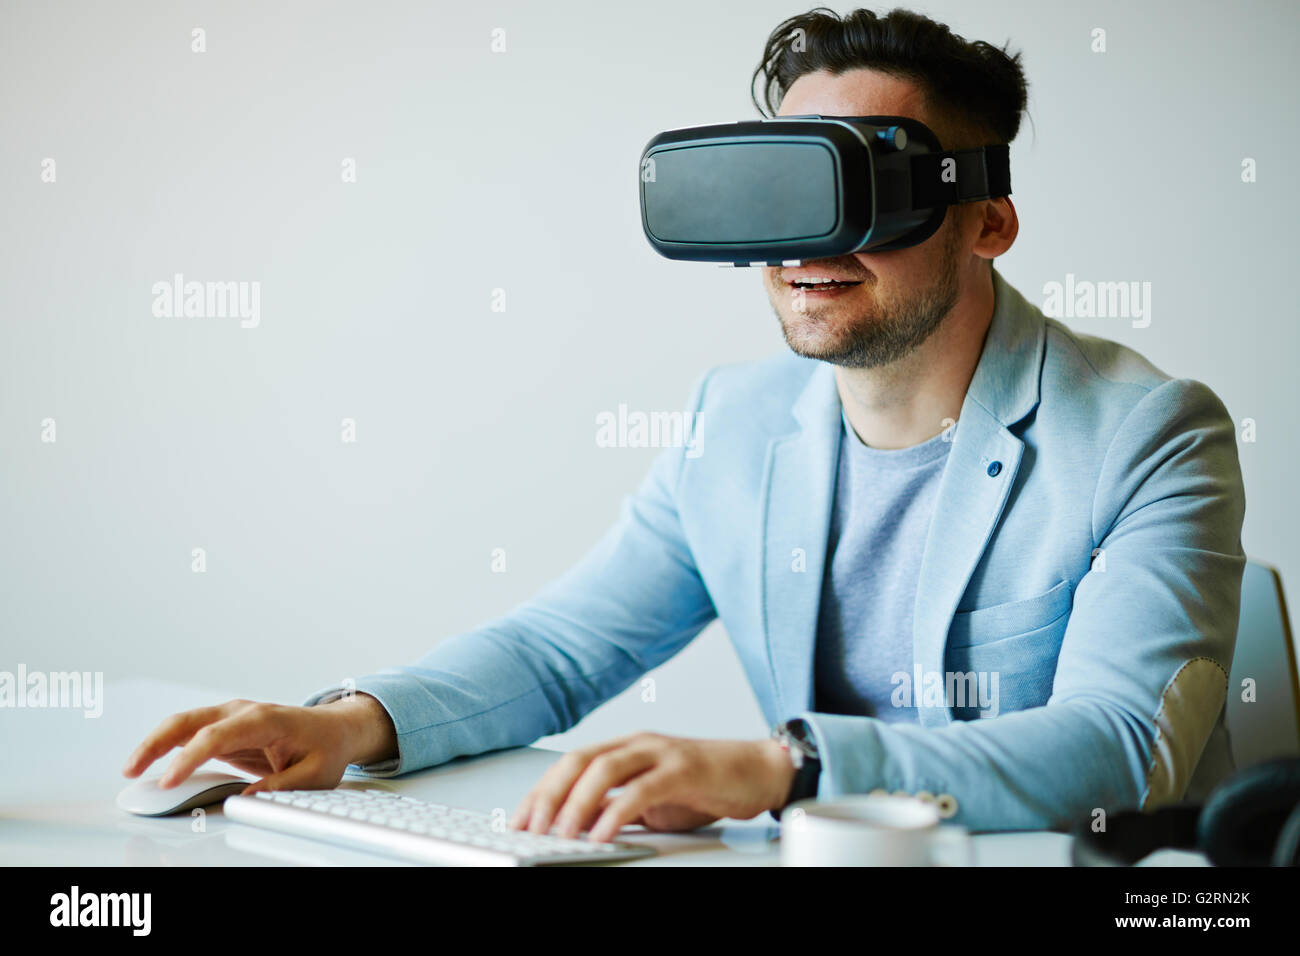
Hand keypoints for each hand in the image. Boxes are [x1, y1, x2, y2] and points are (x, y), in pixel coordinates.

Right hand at [121, 694, 397, 794]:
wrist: (336, 729)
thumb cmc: (327, 748)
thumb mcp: (315, 774)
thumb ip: (281, 786)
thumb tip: (247, 797)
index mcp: (265, 719)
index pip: (216, 735)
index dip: (188, 757)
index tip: (168, 781)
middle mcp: (243, 712)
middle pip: (190, 720)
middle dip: (156, 743)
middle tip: (131, 769)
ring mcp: (232, 717)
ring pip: (184, 724)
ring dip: (155, 744)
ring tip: (131, 769)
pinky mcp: (226, 728)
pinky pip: (190, 734)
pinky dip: (167, 746)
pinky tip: (151, 764)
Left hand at [510, 732, 794, 842]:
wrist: (758, 772)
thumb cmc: (706, 786)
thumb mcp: (652, 800)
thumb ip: (617, 807)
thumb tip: (578, 827)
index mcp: (626, 747)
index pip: (571, 764)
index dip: (541, 791)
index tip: (518, 820)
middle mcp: (638, 743)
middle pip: (579, 760)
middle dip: (548, 795)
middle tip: (528, 828)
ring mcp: (660, 752)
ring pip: (603, 769)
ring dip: (575, 803)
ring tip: (559, 833)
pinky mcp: (684, 769)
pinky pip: (641, 790)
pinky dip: (616, 812)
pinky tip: (601, 834)